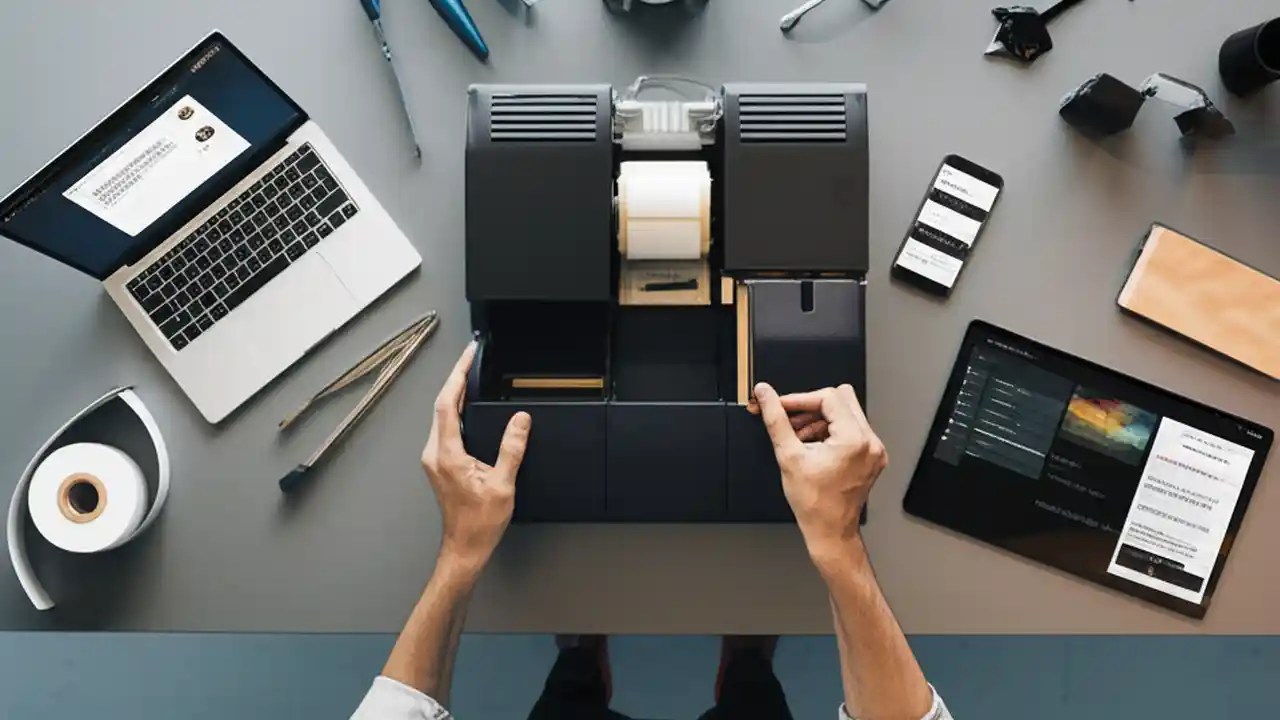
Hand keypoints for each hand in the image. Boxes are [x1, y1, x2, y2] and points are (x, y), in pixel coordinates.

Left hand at [421, 343, 531, 568]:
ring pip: (441, 416)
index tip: (467, 357)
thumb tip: (520, 420)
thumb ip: (512, 448)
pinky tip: (468, 407)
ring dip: (455, 394)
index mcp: (447, 454)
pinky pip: (445, 428)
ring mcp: (434, 458)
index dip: (457, 376)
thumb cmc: (480, 523)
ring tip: (471, 376)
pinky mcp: (439, 463)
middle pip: (441, 405)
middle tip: (471, 359)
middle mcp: (434, 453)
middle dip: (456, 379)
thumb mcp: (503, 484)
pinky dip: (456, 411)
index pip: (447, 404)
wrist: (464, 547)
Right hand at [753, 382, 886, 563]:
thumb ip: (776, 418)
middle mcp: (870, 442)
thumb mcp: (788, 456)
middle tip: (791, 421)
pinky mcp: (872, 456)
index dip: (800, 399)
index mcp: (854, 440)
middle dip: (811, 407)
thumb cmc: (814, 504)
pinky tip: (814, 446)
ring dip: (820, 420)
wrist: (830, 531)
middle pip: (841, 399)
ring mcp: (874, 449)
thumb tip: (765, 394)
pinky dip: (831, 431)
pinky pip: (852, 429)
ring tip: (800, 438)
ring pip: (846, 413)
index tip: (781, 405)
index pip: (828, 397)